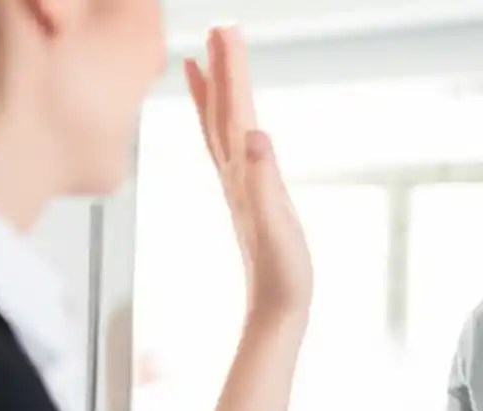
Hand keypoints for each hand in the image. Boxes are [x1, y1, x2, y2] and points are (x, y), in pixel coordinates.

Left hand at [184, 27, 312, 319]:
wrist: (275, 311)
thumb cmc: (283, 274)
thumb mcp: (279, 224)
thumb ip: (265, 180)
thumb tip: (255, 135)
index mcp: (242, 174)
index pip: (234, 111)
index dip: (232, 70)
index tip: (228, 29)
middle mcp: (234, 175)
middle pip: (221, 111)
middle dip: (221, 69)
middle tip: (221, 27)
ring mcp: (238, 187)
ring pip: (219, 129)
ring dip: (213, 93)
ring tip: (199, 62)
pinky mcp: (247, 199)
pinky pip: (227, 151)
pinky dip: (221, 127)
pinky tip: (228, 125)